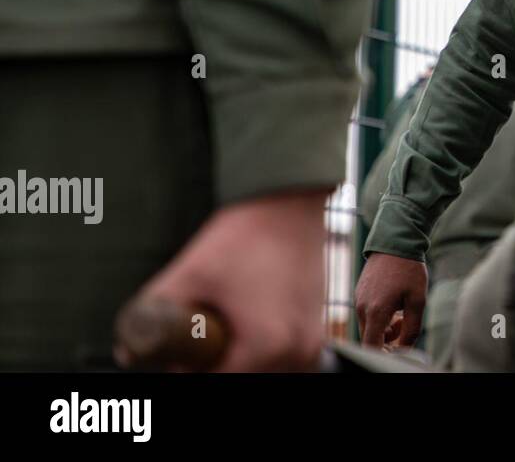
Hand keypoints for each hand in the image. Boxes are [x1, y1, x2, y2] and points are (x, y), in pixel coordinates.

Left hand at [128, 189, 331, 370]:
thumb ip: (153, 313)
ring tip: (226, 327)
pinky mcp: (317, 330)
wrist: (289, 203)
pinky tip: (248, 324)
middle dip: (217, 365)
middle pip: (244, 378)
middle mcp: (297, 351)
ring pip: (267, 372)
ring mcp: (312, 342)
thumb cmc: (244, 235)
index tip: (179, 348)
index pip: (217, 381)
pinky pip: (285, 360)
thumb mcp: (190, 273)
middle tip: (201, 333)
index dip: (189, 369)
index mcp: (267, 345)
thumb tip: (127, 350)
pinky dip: (265, 352)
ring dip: (243, 361)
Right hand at [355, 252, 427, 348]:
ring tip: (400, 311)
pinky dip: (379, 315)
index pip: (371, 346)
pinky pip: (366, 314)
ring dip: (384, 326)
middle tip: (404, 322)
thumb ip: (411, 328)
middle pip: (370, 337)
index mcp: (376, 311)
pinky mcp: (359, 293)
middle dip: (387, 338)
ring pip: (369, 326)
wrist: (395, 241)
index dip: (383, 353)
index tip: (397, 349)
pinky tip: (392, 301)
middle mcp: (362, 308)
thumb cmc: (409, 270)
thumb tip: (405, 348)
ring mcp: (358, 300)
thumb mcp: (418, 300)